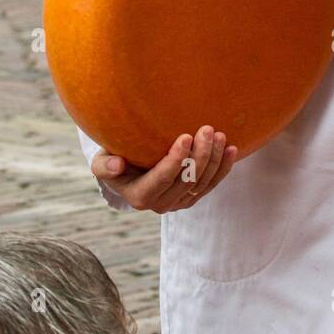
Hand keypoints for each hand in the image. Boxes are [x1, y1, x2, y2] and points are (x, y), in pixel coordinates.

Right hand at [91, 129, 236, 212]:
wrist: (128, 170)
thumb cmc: (114, 159)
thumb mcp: (101, 162)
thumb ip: (105, 166)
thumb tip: (116, 165)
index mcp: (139, 196)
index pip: (162, 179)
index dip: (176, 160)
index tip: (186, 136)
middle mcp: (161, 204)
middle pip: (187, 180)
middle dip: (199, 155)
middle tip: (207, 129)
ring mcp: (179, 202)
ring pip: (202, 183)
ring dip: (214, 159)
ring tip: (219, 135)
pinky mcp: (193, 197)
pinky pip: (211, 185)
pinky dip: (223, 168)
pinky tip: (231, 149)